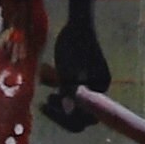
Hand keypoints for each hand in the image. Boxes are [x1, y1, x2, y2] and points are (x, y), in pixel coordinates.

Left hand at [40, 0, 109, 131]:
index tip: (53, 107)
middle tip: (45, 103)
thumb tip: (69, 112)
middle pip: (80, 114)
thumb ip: (71, 91)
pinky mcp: (75, 78)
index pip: (88, 116)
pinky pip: (67, 94)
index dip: (70, 118)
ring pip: (71, 105)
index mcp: (99, 89)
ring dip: (57, 104)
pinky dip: (56, 92)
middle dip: (62, 113)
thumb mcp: (71, 69)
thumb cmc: (75, 45)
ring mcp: (85, 84)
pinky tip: (44, 80)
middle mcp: (95, 89)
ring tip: (45, 98)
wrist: (76, 25)